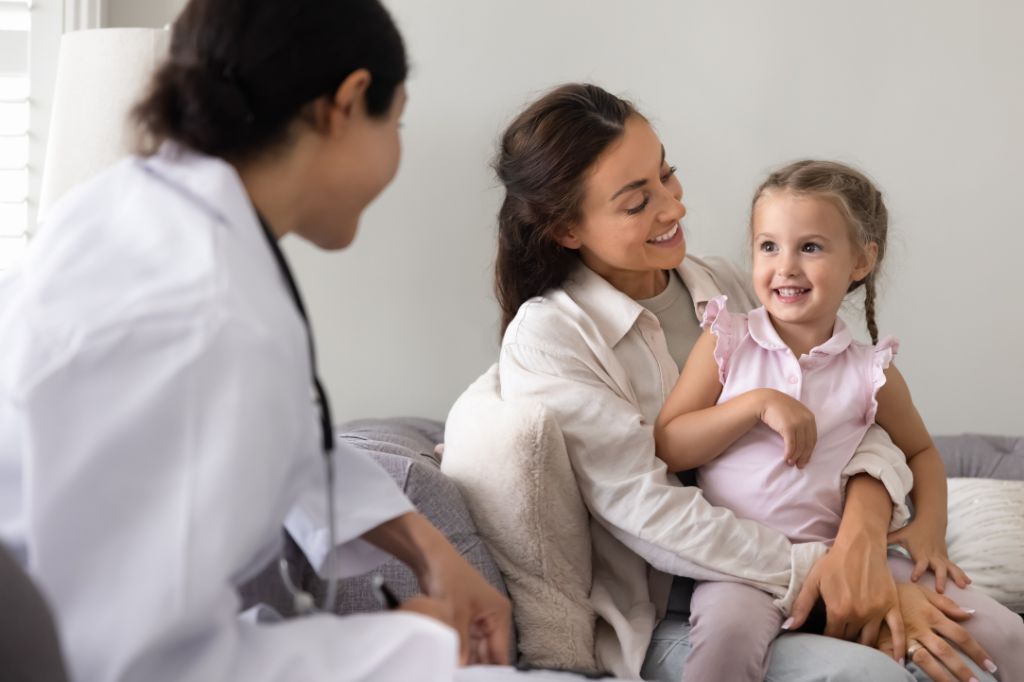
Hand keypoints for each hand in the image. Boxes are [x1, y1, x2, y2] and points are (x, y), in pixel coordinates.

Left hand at [362, 512, 511, 665]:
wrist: (430, 557)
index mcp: (499, 615)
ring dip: (466, 660)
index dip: (492, 670)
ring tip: (454, 670)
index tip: (481, 680)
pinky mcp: (463, 619)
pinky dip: (458, 651)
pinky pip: (464, 643)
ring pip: (475, 650)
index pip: (500, 653)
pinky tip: (449, 661)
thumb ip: (460, 644)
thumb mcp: (455, 613)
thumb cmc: (449, 575)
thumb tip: (460, 668)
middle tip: (462, 676)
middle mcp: (492, 618)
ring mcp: (477, 620)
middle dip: (476, 667)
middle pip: (488, 653)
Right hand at [756, 389, 816, 466]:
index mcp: (810, 416)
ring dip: (795, 456)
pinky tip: (786, 458)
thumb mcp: (794, 412)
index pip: (813, 438)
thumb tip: (802, 438)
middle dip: (804, 456)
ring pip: (800, 445)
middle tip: (800, 465)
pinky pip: (791, 444)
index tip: (805, 459)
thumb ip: (801, 421)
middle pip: (808, 443)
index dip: (810, 451)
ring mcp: (798, 423)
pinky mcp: (789, 427)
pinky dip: (789, 453)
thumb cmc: (778, 407)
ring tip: (791, 463)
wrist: (765, 400)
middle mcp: (806, 420)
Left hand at [788, 528, 903, 655]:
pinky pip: (898, 631)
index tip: (825, 638)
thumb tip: (789, 627)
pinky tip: (898, 662)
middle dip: (844, 641)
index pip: (832, 636)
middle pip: (850, 638)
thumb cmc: (834, 562)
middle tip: (840, 641)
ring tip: (858, 649)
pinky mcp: (891, 606)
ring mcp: (877, 611)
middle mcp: (858, 614)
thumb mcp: (813, 581)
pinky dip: (898, 648)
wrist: (860, 545)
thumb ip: (801, 606)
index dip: (827, 639)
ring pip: (869, 639)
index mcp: (838, 611)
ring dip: (863, 646)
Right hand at [876, 583, 994, 681]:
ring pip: (924, 658)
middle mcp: (920, 627)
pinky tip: (909, 676)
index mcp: (930, 614)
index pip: (959, 635)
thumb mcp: (923, 592)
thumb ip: (947, 604)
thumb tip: (971, 614)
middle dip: (961, 668)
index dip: (976, 650)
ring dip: (940, 675)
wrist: (868, 588)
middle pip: (944, 650)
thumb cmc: (900, 591)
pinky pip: (896, 658)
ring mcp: (903, 636)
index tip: (989, 665)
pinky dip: (903, 668)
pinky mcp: (887, 641)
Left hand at [887, 521, 969, 592]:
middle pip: (938, 568)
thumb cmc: (912, 531)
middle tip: (940, 590)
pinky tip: (969, 583)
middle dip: (940, 579)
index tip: (914, 579)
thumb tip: (872, 543)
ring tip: (962, 586)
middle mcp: (933, 557)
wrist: (930, 522)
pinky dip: (962, 574)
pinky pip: (955, 567)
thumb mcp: (899, 535)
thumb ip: (887, 540)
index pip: (919, 563)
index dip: (917, 570)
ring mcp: (941, 558)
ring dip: (956, 577)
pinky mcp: (946, 559)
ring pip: (950, 568)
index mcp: (921, 553)